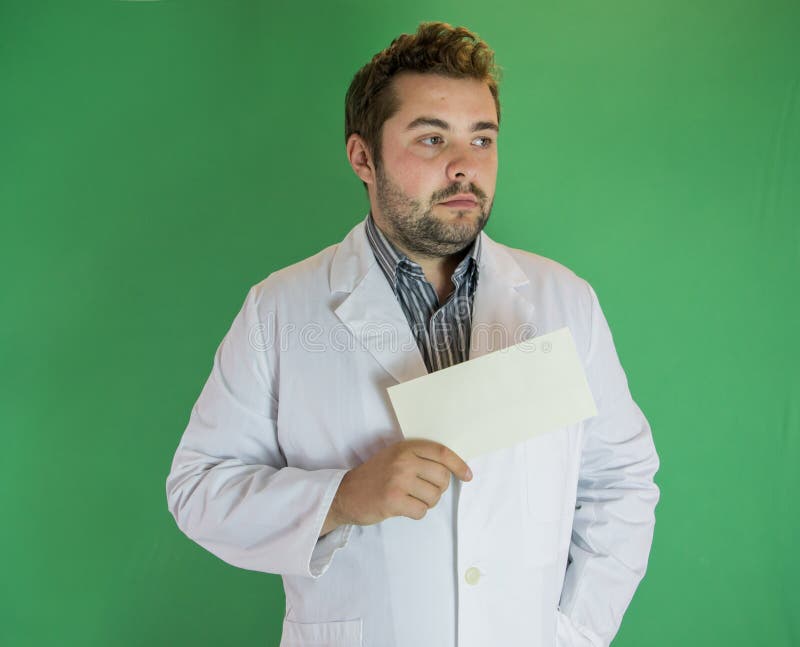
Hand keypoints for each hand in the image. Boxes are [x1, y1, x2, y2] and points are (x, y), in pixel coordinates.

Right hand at [320, 439, 471, 535]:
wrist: (345, 493)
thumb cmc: (375, 476)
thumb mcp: (395, 456)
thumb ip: (419, 458)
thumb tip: (453, 468)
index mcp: (405, 448)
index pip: (442, 453)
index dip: (459, 465)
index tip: (468, 475)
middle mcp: (403, 462)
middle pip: (442, 478)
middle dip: (439, 488)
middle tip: (424, 490)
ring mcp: (398, 481)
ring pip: (434, 497)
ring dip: (426, 502)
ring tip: (410, 499)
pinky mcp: (393, 501)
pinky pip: (421, 511)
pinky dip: (416, 512)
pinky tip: (403, 508)